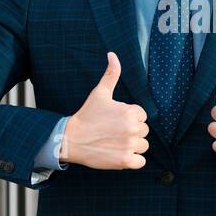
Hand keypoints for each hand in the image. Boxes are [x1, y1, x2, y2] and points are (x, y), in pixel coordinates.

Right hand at [62, 52, 149, 168]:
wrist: (71, 139)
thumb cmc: (87, 115)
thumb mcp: (100, 93)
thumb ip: (111, 74)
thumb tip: (112, 54)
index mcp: (131, 111)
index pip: (142, 116)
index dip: (130, 118)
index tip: (115, 120)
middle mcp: (132, 128)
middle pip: (144, 131)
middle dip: (132, 132)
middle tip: (113, 132)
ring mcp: (129, 145)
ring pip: (143, 146)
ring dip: (133, 146)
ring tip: (116, 142)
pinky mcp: (125, 161)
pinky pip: (140, 161)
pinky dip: (133, 160)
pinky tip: (120, 154)